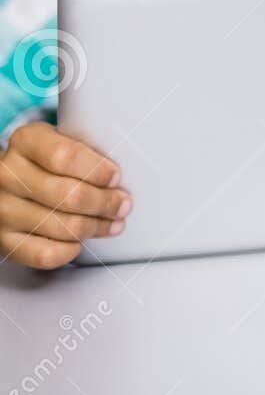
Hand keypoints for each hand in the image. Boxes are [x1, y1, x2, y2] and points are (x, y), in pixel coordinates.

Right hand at [0, 123, 130, 269]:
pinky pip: (45, 254)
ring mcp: (2, 209)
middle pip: (68, 195)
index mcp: (26, 141)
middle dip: (105, 203)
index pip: (65, 157)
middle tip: (123, 205)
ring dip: (96, 227)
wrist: (10, 179)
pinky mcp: (4, 240)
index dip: (98, 171)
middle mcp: (7, 175)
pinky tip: (80, 241)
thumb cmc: (47, 159)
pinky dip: (70, 251)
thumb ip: (87, 151)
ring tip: (113, 223)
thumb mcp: (63, 140)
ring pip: (61, 226)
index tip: (117, 178)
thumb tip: (123, 178)